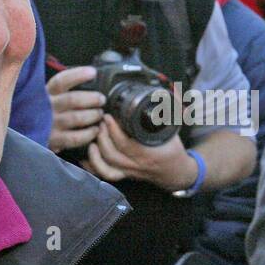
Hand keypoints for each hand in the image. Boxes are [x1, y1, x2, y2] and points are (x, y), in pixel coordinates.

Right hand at [47, 66, 104, 152]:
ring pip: (76, 118)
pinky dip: (89, 134)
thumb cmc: (42, 112)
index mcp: (45, 93)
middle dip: (92, 98)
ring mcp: (49, 125)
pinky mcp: (54, 141)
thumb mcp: (46, 96)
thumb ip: (62, 89)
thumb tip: (88, 76)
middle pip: (72, 99)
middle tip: (102, 99)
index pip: (61, 81)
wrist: (24, 134)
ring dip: (93, 115)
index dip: (78, 75)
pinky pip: (76, 138)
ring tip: (100, 114)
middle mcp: (46, 108)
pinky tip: (95, 130)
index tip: (93, 73)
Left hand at [84, 115, 198, 190]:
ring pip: (106, 166)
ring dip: (96, 150)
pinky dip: (93, 165)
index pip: (127, 144)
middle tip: (99, 121)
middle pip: (112, 155)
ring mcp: (129, 171)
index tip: (108, 116)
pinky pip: (105, 174)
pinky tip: (88, 154)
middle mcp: (137, 164)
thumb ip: (174, 108)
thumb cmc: (174, 150)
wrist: (176, 172)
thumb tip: (174, 90)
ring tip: (95, 134)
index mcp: (149, 153)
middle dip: (102, 137)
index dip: (114, 130)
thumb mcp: (176, 128)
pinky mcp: (124, 175)